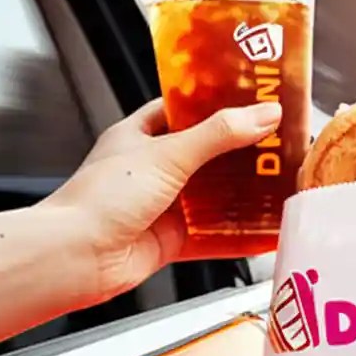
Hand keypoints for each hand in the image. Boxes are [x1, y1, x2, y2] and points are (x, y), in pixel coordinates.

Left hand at [42, 99, 280, 301]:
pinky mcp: (171, 238)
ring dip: (241, 190)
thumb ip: (219, 135)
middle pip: (205, 152)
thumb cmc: (100, 201)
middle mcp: (151, 168)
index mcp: (139, 135)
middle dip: (239, 149)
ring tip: (278, 179)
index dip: (216, 101)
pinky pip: (212, 232)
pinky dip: (235, 232)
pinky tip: (260, 229)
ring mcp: (162, 204)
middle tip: (277, 140)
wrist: (78, 259)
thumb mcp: (168, 154)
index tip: (251, 96)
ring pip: (212, 193)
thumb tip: (262, 114)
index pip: (184, 108)